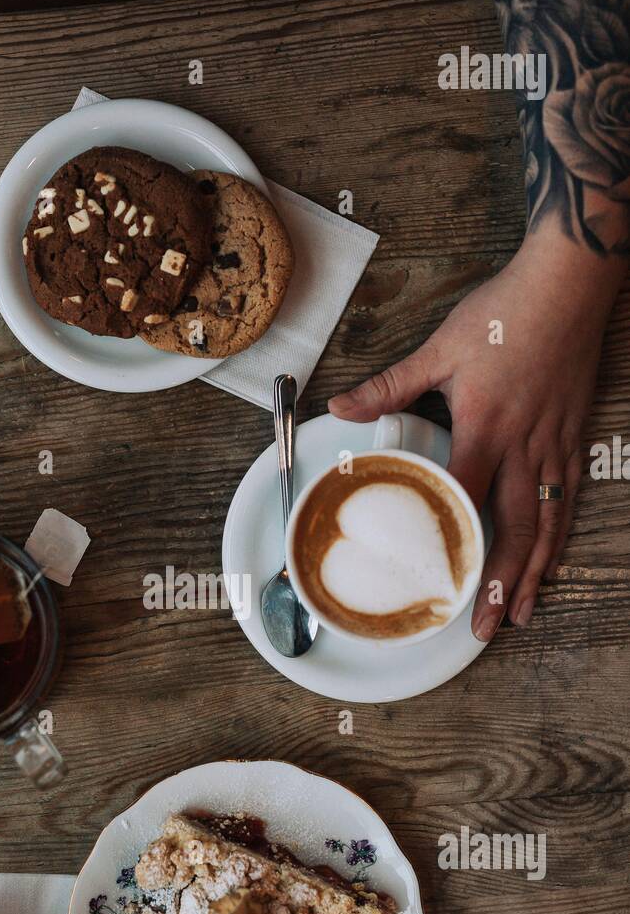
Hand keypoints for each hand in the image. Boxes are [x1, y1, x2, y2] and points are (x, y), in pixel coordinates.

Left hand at [329, 224, 625, 639]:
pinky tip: (552, 559)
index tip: (442, 584)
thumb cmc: (502, 313)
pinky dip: (561, 536)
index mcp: (485, 427)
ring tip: (523, 614)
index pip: (466, 497)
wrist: (568, 284)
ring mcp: (554, 445)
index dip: (455, 543)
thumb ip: (388, 387)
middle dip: (500, 584)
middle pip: (514, 530)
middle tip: (487, 629)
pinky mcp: (574, 437)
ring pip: (548, 524)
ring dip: (535, 573)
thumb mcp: (438, 348)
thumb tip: (339, 409)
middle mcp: (524, 445)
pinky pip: (569, 499)